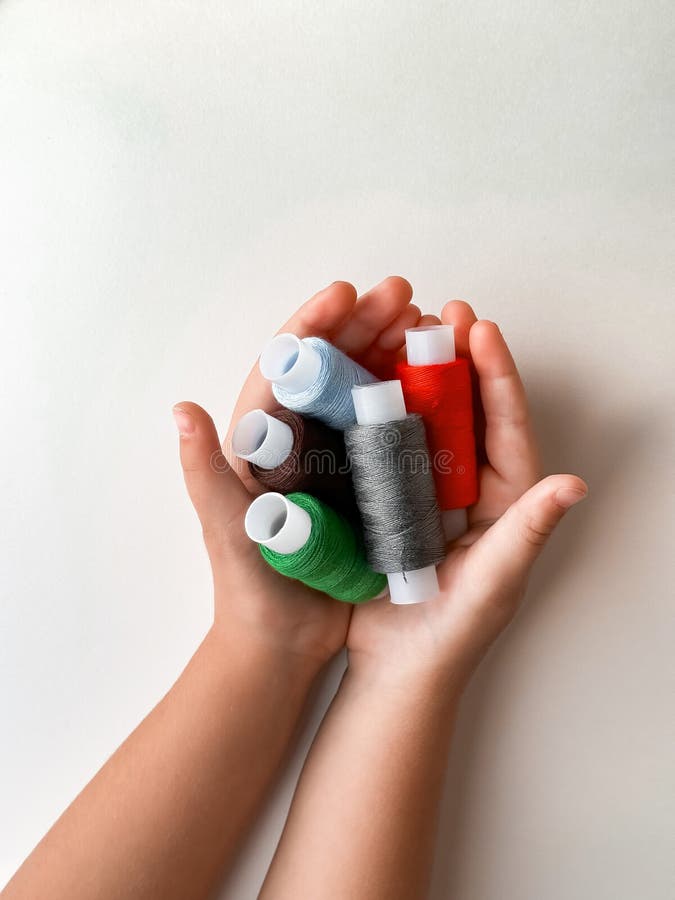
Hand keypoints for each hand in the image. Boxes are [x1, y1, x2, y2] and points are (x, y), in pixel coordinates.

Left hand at [173, 277, 423, 666]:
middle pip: (328, 367)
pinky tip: (438, 379)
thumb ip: (204, 474)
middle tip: (403, 294)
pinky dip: (410, 398)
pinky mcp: (360, 481)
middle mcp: (294, 439)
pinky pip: (386, 429)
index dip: (312, 326)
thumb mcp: (227, 529)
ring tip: (427, 323)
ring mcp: (330, 457)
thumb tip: (182, 410)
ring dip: (390, 350)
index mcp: (259, 441)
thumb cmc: (249, 586)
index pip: (283, 367)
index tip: (345, 293)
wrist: (283, 639)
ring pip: (361, 389)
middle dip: (362, 324)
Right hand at [346, 300, 587, 691]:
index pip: (508, 427)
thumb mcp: (496, 581)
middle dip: (460, 360)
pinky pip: (391, 445)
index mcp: (506, 500)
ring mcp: (429, 491)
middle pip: (470, 412)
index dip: (498, 376)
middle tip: (442, 314)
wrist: (399, 669)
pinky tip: (366, 380)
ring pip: (429, 420)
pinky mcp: (392, 499)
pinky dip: (382, 411)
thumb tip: (574, 483)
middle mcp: (471, 487)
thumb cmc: (454, 633)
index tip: (481, 329)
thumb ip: (528, 532)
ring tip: (404, 333)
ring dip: (419, 376)